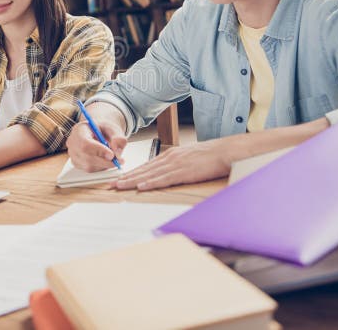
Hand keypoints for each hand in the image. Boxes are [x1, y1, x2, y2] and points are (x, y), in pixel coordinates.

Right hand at [65, 120, 126, 171]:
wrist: (96, 132)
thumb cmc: (103, 129)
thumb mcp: (113, 128)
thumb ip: (118, 137)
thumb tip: (116, 152)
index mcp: (79, 130)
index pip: (85, 143)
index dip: (98, 151)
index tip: (112, 155)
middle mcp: (73, 143)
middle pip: (86, 158)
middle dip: (105, 161)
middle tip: (119, 161)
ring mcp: (73, 155)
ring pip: (89, 166)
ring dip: (104, 165)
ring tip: (113, 158)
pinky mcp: (77, 163)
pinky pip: (89, 170)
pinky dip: (100, 167)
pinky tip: (105, 160)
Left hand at [112, 141, 230, 190]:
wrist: (226, 151)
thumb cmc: (211, 156)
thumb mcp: (190, 158)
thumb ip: (178, 165)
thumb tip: (169, 173)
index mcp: (171, 155)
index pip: (147, 166)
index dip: (132, 173)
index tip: (120, 178)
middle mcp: (170, 158)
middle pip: (144, 169)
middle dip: (126, 177)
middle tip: (111, 183)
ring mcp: (176, 165)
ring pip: (150, 174)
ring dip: (133, 181)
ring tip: (120, 186)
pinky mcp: (184, 172)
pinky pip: (164, 179)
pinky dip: (151, 183)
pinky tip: (141, 187)